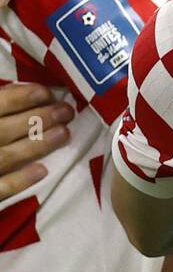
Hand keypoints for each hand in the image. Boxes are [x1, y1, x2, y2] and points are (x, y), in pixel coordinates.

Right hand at [0, 82, 73, 200]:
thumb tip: (14, 90)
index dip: (20, 97)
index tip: (47, 93)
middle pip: (3, 129)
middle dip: (38, 119)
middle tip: (67, 111)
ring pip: (5, 157)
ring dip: (36, 145)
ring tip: (64, 134)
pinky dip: (19, 181)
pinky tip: (42, 171)